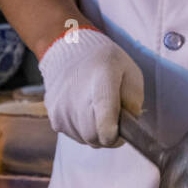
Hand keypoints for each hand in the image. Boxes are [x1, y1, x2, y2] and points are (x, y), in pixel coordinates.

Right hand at [37, 28, 143, 146]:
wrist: (69, 47)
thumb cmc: (104, 61)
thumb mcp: (130, 71)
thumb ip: (134, 100)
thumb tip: (128, 126)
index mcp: (102, 83)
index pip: (105, 124)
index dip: (114, 135)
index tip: (119, 131)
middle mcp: (77, 98)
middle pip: (96, 138)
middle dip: (109, 136)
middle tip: (114, 120)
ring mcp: (62, 109)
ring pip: (86, 139)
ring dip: (95, 131)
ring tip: (96, 108)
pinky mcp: (54, 116)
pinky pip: (74, 135)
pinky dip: (82, 129)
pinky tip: (83, 109)